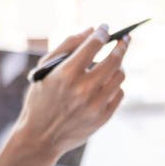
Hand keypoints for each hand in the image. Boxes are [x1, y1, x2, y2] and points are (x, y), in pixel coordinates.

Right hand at [14, 25, 128, 162]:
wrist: (40, 137)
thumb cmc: (41, 99)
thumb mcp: (45, 70)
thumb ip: (67, 46)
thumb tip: (91, 30)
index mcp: (66, 74)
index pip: (93, 45)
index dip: (102, 33)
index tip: (106, 28)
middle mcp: (83, 89)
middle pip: (114, 60)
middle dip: (122, 45)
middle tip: (124, 39)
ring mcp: (95, 105)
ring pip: (120, 76)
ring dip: (119, 66)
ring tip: (113, 63)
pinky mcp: (103, 118)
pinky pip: (119, 94)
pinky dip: (115, 85)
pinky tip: (108, 83)